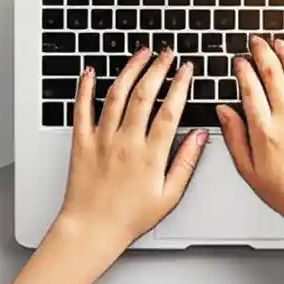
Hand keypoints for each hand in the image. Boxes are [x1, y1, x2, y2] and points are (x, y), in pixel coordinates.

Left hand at [55, 47, 207, 251]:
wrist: (91, 229)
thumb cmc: (129, 217)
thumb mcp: (169, 196)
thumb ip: (186, 162)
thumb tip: (201, 136)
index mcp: (150, 155)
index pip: (170, 109)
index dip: (180, 84)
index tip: (186, 68)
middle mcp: (126, 142)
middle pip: (144, 94)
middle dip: (158, 68)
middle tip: (167, 53)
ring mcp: (102, 139)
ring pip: (116, 94)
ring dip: (130, 69)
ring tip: (141, 53)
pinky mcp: (81, 142)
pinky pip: (82, 108)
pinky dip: (85, 87)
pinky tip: (91, 71)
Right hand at [215, 36, 283, 244]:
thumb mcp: (248, 170)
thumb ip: (234, 137)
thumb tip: (223, 110)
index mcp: (265, 131)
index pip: (250, 89)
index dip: (243, 70)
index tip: (239, 61)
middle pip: (273, 74)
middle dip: (262, 52)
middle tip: (256, 41)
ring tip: (280, 42)